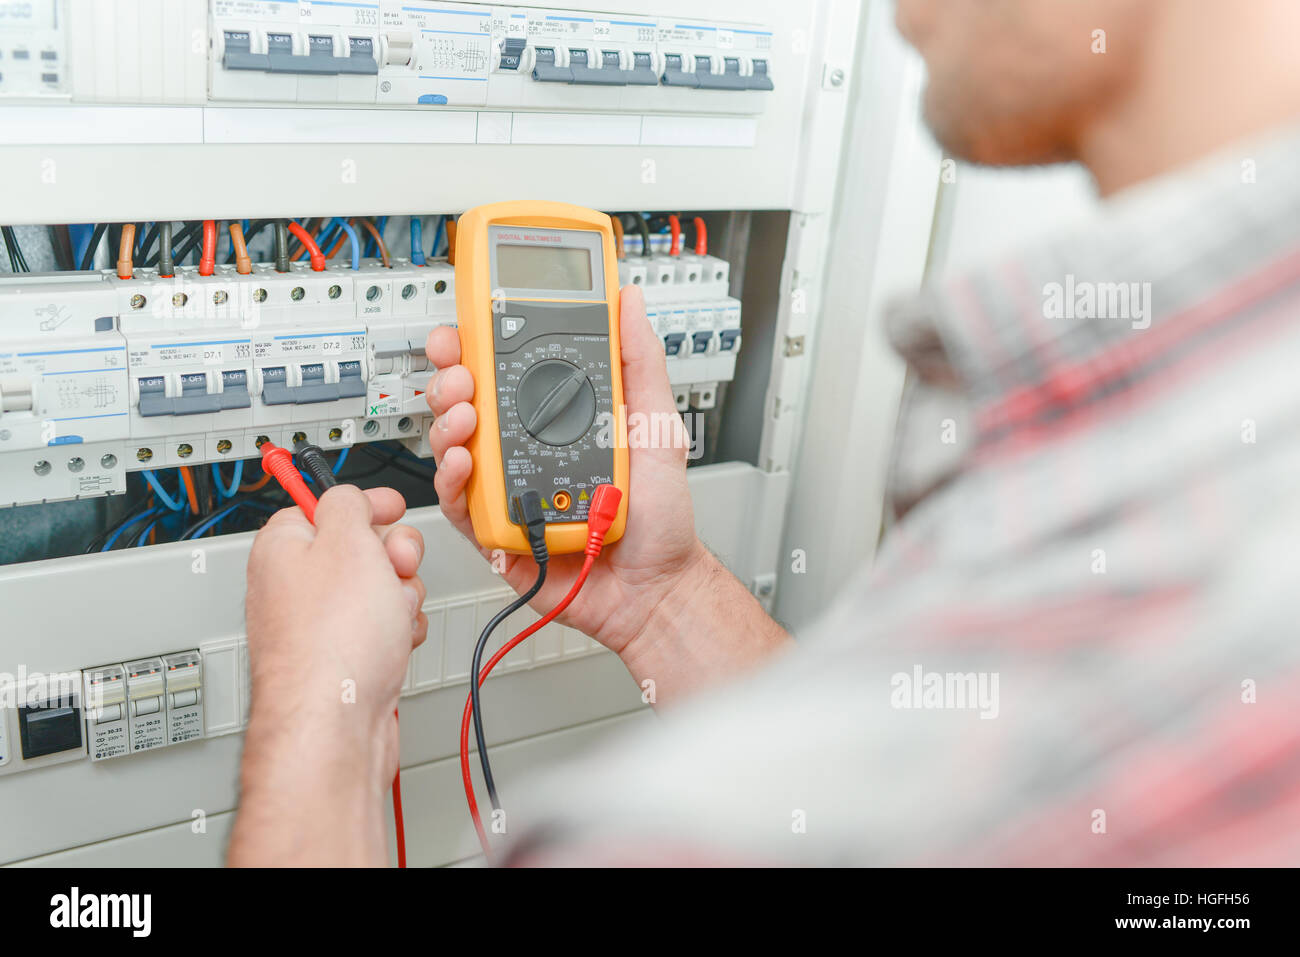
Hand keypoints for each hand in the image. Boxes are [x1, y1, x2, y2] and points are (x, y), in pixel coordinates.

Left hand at [232, 485, 426, 865]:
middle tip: (396, 566)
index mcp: (282, 549)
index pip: (320, 505)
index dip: (362, 504)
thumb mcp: (349, 541)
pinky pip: (381, 628)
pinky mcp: (342, 658)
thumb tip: (349, 498)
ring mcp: (318, 626)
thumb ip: (349, 504)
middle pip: (357, 549)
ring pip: (377, 590)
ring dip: (401, 596)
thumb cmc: (332, 641)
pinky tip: (396, 642)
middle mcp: (293, 587)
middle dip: (391, 555)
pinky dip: (398, 631)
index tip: (388, 505)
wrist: (337, 721)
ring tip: (394, 615)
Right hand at [425, 285, 789, 699]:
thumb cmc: (660, 515)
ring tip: (465, 414)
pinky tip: (466, 462)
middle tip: (459, 370)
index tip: (467, 323)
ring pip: (453, 446)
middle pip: (468, 401)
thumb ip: (640, 362)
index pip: (507, 369)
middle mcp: (526, 448)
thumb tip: (629, 304)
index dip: (478, 343)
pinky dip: (453, 479)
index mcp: (559, 417)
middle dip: (451, 376)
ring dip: (448, 422)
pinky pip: (458, 502)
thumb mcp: (658, 425)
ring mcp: (508, 488)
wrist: (655, 587)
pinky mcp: (496, 530)